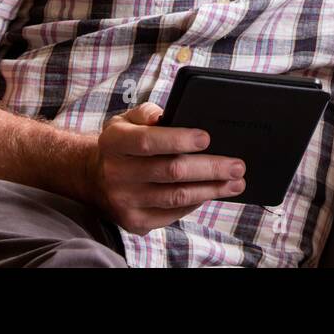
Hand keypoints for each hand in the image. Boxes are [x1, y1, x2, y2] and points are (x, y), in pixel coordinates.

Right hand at [85, 102, 246, 235]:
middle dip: (210, 168)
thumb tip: (165, 116)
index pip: (148, 141)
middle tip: (238, 165)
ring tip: (236, 182)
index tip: (207, 137)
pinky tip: (212, 193)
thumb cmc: (124, 143)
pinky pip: (173, 213)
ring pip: (176, 197)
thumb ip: (147, 112)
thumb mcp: (127, 120)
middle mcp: (116, 174)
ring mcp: (124, 202)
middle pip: (170, 171)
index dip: (179, 139)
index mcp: (113, 143)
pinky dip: (196, 202)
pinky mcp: (134, 222)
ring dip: (211, 190)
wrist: (95, 178)